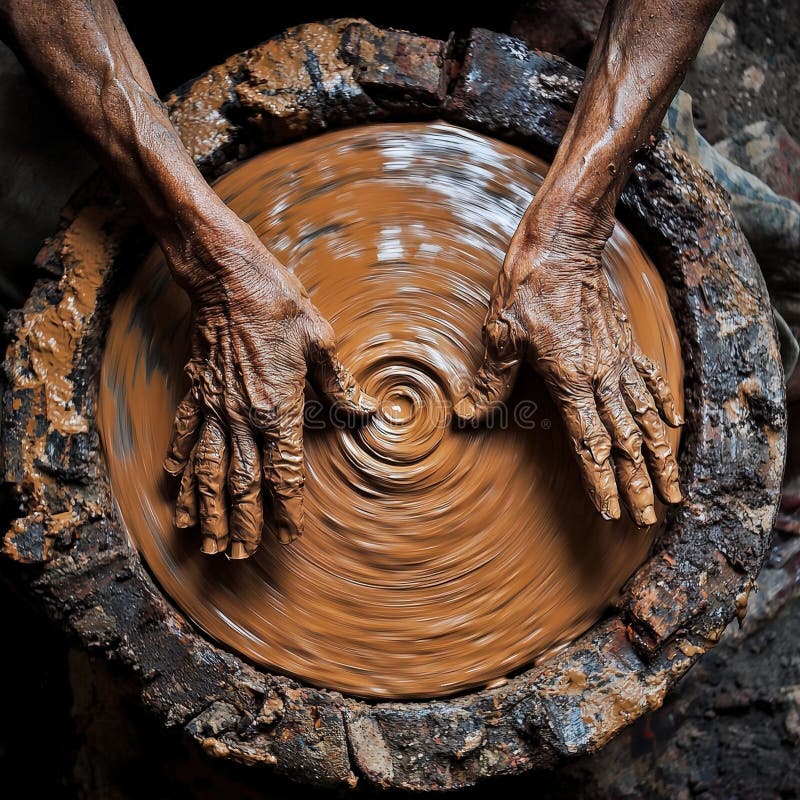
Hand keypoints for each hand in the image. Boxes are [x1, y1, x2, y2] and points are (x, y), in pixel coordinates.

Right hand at [163, 231, 375, 558]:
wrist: (228, 277)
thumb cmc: (279, 305)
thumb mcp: (321, 342)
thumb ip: (339, 385)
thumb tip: (366, 412)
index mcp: (279, 409)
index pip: (283, 474)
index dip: (286, 510)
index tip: (288, 535)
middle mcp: (243, 417)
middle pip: (241, 483)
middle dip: (242, 523)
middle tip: (238, 555)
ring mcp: (215, 407)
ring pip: (207, 469)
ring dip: (205, 507)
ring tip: (203, 538)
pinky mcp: (197, 392)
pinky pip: (185, 434)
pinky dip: (179, 463)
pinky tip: (174, 484)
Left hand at [454, 206, 682, 526]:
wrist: (564, 242)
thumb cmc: (528, 285)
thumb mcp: (500, 335)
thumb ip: (491, 381)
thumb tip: (468, 415)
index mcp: (570, 378)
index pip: (590, 442)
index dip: (601, 480)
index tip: (613, 512)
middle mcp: (601, 375)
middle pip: (625, 440)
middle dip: (638, 483)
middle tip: (650, 518)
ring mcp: (618, 360)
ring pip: (646, 419)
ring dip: (661, 457)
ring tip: (673, 490)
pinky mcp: (625, 343)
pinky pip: (651, 382)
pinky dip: (664, 408)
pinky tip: (674, 428)